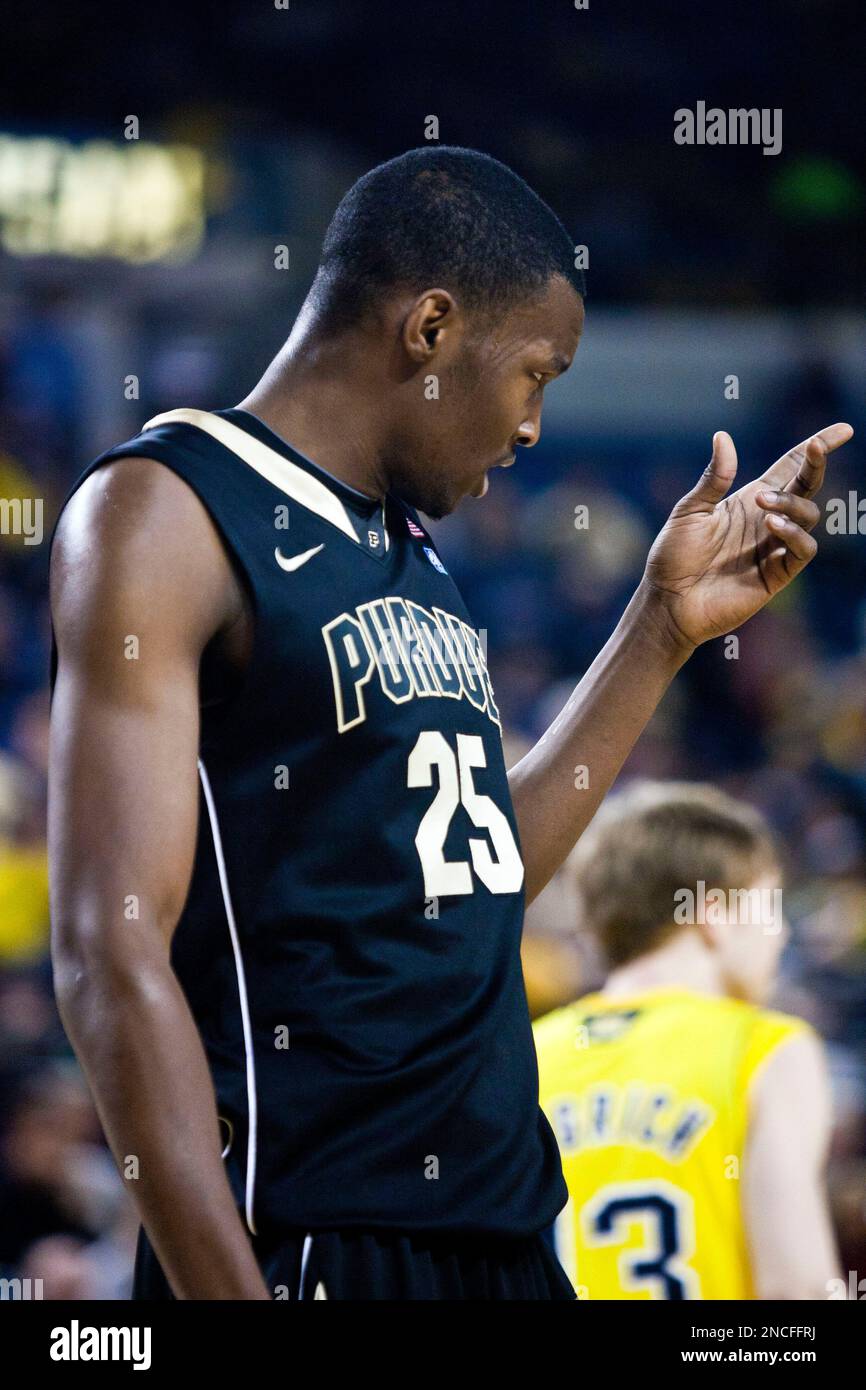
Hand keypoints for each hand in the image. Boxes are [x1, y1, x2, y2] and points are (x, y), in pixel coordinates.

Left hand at [641, 423, 853, 649]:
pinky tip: (772, 526)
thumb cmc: (673, 557)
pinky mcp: (776, 574)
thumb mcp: (689, 511)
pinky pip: (803, 550)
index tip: (842, 430)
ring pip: (809, 516)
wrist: (667, 601)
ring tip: (764, 504)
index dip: (816, 449)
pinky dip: (795, 534)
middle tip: (815, 448)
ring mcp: (774, 547)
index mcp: (748, 500)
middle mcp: (767, 521)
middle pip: (807, 487)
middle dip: (816, 465)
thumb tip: (723, 436)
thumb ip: (713, 478)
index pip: (791, 467)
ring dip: (792, 503)